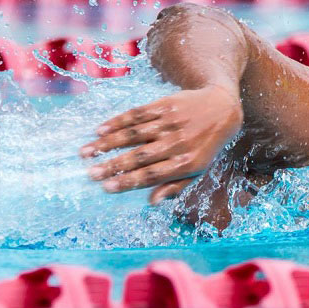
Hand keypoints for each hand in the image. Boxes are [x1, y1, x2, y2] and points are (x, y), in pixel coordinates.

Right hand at [80, 85, 242, 203]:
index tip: (106, 188)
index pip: (152, 175)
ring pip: (134, 134)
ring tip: (86, 152)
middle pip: (140, 156)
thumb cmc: (206, 145)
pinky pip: (137, 114)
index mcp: (186, 163)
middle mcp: (178, 143)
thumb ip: (175, 186)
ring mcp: (170, 123)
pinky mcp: (165, 105)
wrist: (222, 109)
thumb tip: (152, 203)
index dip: (128, 182)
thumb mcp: (198, 170)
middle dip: (113, 166)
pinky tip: (100, 130)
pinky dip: (117, 122)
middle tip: (90, 174)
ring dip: (108, 143)